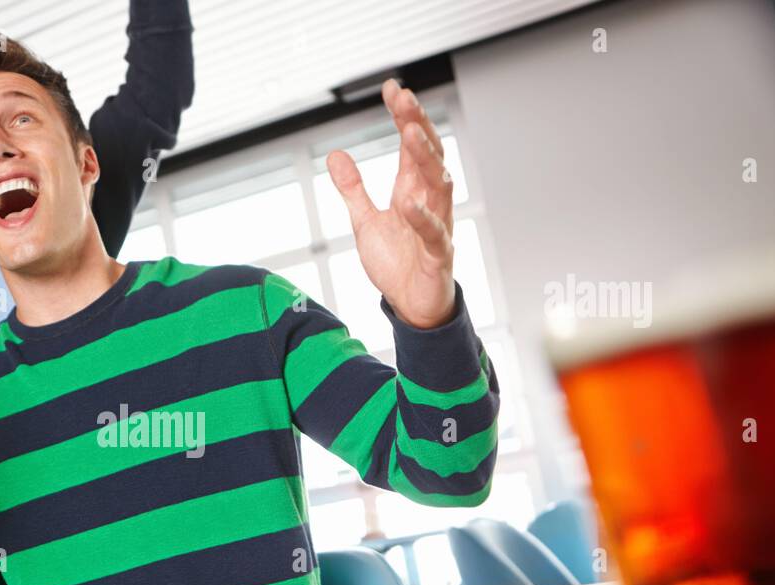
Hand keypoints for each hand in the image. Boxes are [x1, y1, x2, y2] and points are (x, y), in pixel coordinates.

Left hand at [328, 78, 455, 328]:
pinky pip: (435, 233)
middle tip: (404, 100)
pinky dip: (423, 219)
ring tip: (410, 135)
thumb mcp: (365, 221)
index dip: (404, 116)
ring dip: (424, 159)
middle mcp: (429, 202)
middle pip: (428, 156)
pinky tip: (409, 204)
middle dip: (417, 125)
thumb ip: (353, 189)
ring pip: (439, 185)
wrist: (411, 305)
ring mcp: (437, 226)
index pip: (410, 145)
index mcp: (412, 190)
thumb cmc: (396, 262)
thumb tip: (335, 155)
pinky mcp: (438, 255)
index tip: (392, 88)